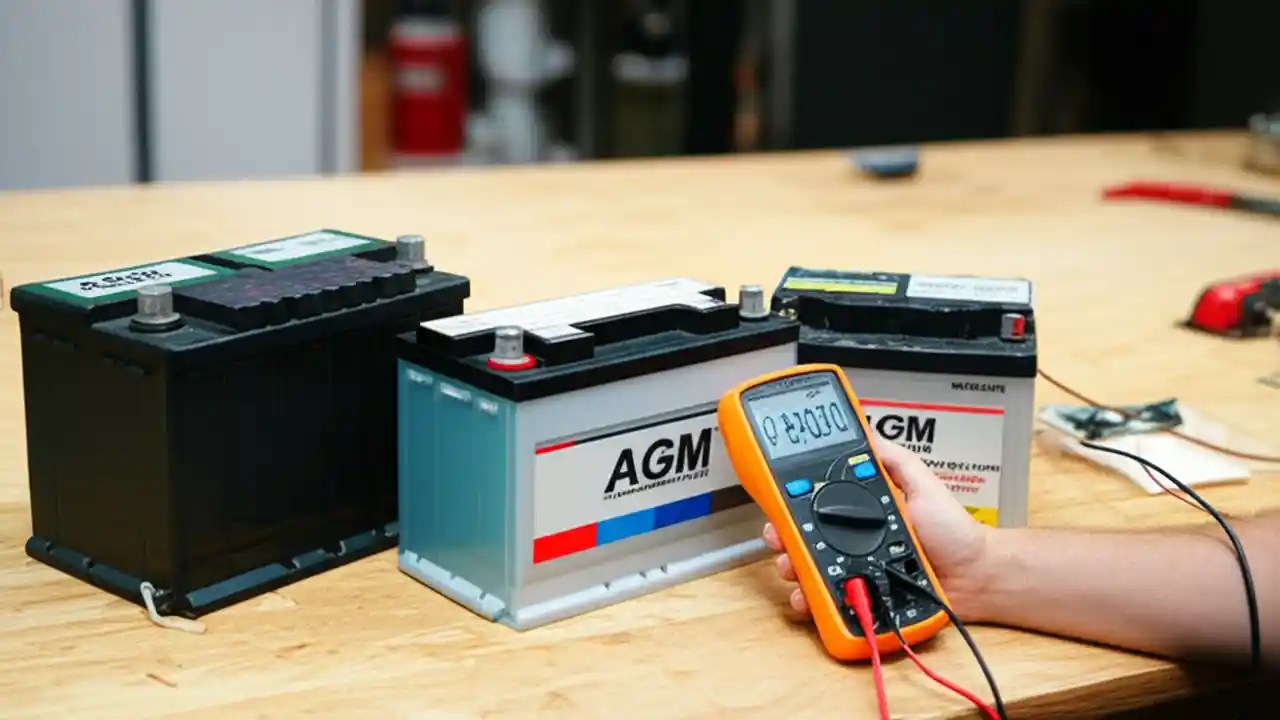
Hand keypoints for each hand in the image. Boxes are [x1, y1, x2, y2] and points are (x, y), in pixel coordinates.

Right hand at [763, 435, 994, 619]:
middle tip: (780, 537)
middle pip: (800, 537)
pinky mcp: (859, 599)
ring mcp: (853, 570)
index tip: (777, 501)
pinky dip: (809, 601)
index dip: (790, 502)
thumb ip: (894, 459)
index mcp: (858, 511)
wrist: (975, 575)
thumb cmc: (953, 530)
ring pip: (806, 570)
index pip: (813, 503)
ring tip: (793, 568)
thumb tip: (865, 430)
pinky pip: (827, 601)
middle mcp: (850, 540)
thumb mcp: (922, 483)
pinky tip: (806, 598)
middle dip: (782, 536)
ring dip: (791, 569)